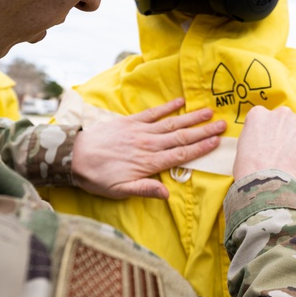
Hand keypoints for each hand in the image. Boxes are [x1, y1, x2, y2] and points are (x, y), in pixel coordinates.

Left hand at [71, 98, 225, 198]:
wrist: (73, 156)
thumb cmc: (97, 178)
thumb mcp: (119, 191)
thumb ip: (144, 190)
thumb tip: (167, 194)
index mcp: (149, 163)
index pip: (180, 155)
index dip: (200, 148)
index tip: (217, 142)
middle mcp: (148, 145)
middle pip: (181, 137)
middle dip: (203, 131)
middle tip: (222, 125)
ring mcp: (140, 131)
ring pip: (171, 124)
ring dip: (191, 118)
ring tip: (209, 112)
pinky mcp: (130, 122)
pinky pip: (152, 113)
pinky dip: (167, 107)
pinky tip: (180, 102)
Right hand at [233, 106, 295, 184]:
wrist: (267, 183)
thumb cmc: (251, 171)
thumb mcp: (243, 145)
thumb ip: (256, 135)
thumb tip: (266, 142)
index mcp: (259, 114)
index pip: (267, 119)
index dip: (270, 134)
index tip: (271, 146)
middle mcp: (282, 113)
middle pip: (288, 122)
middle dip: (288, 136)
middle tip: (284, 156)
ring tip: (293, 164)